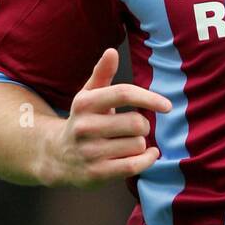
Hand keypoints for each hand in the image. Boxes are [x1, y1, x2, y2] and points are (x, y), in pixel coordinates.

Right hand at [48, 48, 171, 187]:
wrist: (56, 156)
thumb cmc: (83, 120)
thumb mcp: (88, 96)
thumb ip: (102, 74)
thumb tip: (112, 51)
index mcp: (84, 103)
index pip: (123, 94)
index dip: (149, 98)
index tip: (167, 106)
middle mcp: (85, 126)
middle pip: (137, 123)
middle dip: (143, 125)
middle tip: (134, 128)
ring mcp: (90, 151)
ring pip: (138, 145)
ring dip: (141, 144)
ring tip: (127, 143)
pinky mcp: (97, 173)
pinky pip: (134, 165)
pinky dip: (147, 159)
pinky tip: (149, 154)